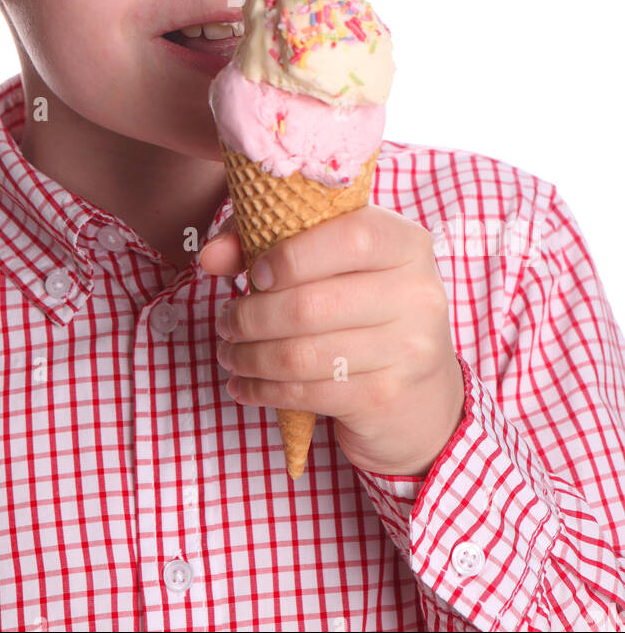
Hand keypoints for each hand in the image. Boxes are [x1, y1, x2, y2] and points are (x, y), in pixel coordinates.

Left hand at [199, 204, 465, 476]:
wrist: (422, 395)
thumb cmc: (363, 310)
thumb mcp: (332, 264)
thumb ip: (267, 243)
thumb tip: (210, 256)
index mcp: (406, 244)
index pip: (351, 236)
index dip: (292, 255)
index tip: (255, 274)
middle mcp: (418, 293)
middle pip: (312, 304)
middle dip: (251, 317)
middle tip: (226, 322)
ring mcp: (409, 349)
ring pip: (303, 354)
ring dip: (250, 356)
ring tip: (229, 353)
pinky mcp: (388, 396)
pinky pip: (309, 392)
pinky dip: (264, 390)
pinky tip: (244, 385)